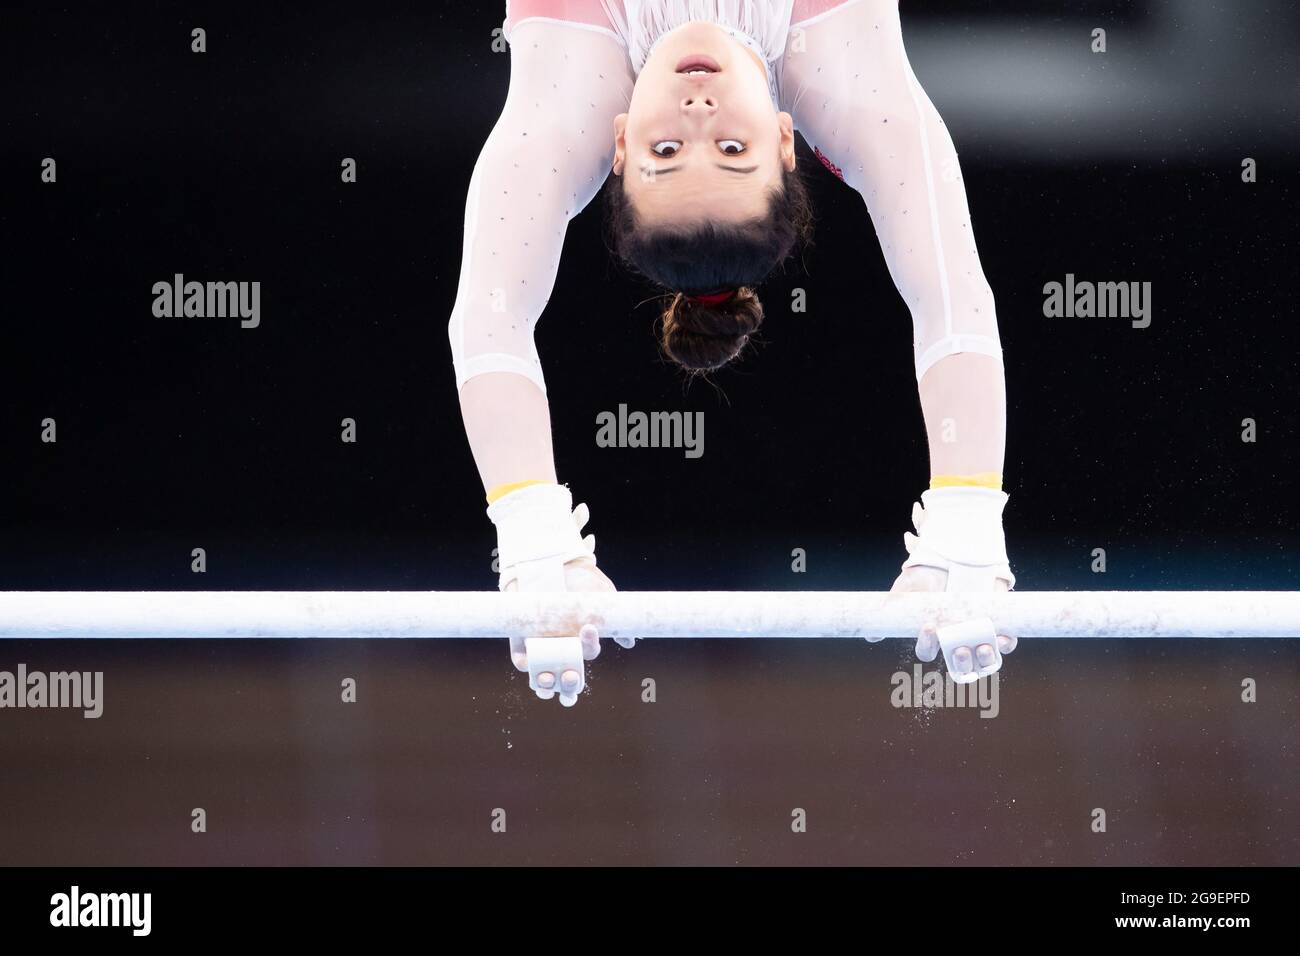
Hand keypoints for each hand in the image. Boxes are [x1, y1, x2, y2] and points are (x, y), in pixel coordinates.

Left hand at [505, 556, 623, 701]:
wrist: (551, 564)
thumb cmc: (580, 581)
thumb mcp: (600, 595)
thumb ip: (613, 616)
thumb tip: (630, 641)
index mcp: (583, 641)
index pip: (588, 652)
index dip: (590, 646)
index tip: (588, 628)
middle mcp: (564, 650)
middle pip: (567, 679)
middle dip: (569, 685)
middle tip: (570, 677)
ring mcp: (542, 648)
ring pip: (544, 678)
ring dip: (545, 686)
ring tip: (547, 679)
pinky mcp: (522, 642)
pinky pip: (522, 660)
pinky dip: (524, 664)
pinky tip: (526, 662)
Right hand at [886, 565, 1016, 678]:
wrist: (956, 555)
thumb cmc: (928, 575)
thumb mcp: (907, 588)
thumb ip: (892, 607)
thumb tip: (870, 638)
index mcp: (933, 634)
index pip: (928, 651)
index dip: (928, 645)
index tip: (930, 626)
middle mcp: (955, 639)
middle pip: (959, 665)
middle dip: (960, 662)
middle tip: (959, 649)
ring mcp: (977, 634)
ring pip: (983, 661)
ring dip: (984, 660)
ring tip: (982, 648)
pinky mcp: (998, 624)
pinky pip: (1005, 644)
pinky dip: (1006, 644)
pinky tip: (1004, 638)